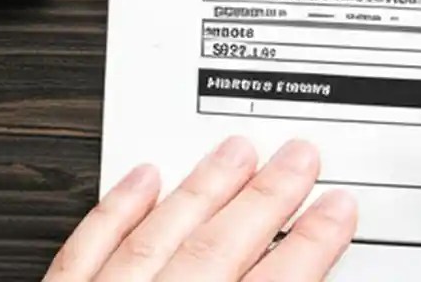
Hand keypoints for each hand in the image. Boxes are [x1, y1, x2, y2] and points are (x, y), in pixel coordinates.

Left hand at [43, 137, 356, 281]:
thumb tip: (309, 278)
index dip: (312, 244)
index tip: (337, 210)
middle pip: (218, 249)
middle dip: (266, 197)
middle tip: (300, 157)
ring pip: (156, 237)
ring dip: (202, 189)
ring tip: (237, 151)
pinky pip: (83, 252)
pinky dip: (115, 211)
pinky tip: (140, 178)